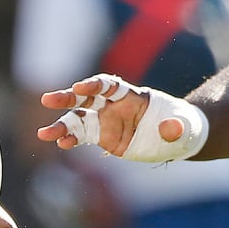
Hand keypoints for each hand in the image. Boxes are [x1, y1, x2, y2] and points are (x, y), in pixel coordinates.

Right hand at [37, 74, 205, 161]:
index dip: (94, 84)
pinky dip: (70, 139)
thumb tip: (170, 129)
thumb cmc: (183, 127)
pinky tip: (60, 143)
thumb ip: (176, 127)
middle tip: (47, 99)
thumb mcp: (184, 127)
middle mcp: (115, 106)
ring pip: (78, 119)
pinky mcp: (102, 136)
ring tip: (43, 134)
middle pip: (86, 97)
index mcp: (133, 97)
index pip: (110, 86)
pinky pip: (81, 136)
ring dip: (61, 125)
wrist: (176, 139)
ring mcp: (106, 121)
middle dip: (67, 98)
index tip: (79, 87)